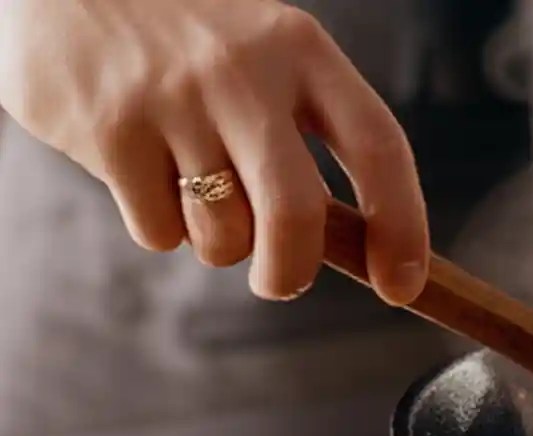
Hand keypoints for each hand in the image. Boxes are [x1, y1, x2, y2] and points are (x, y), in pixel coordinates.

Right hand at [0, 0, 428, 304]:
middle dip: (293, 271)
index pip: (379, 147)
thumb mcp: (262, 53)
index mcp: (301, 48)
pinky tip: (143, 168)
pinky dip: (159, 224)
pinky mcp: (109, 132)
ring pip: (222, 237)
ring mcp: (173, 101)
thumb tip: (356, 245)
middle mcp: (243, 71)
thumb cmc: (185, 34)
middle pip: (296, 215)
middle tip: (280, 281)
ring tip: (194, 186)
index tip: (403, 284)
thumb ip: (305, 131)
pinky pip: (158, 232)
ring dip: (217, 241)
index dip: (402, 227)